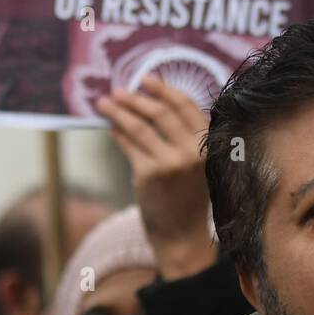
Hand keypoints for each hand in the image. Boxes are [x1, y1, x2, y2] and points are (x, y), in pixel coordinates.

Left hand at [96, 75, 217, 279]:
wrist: (182, 236)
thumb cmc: (188, 199)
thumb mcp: (196, 165)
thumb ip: (184, 138)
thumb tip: (151, 105)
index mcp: (209, 145)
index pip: (187, 106)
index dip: (166, 90)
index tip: (148, 79)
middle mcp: (192, 151)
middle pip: (161, 112)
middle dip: (136, 98)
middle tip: (119, 90)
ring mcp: (171, 162)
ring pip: (140, 126)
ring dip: (119, 111)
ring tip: (104, 102)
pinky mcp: (149, 174)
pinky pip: (129, 145)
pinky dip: (118, 133)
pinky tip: (110, 127)